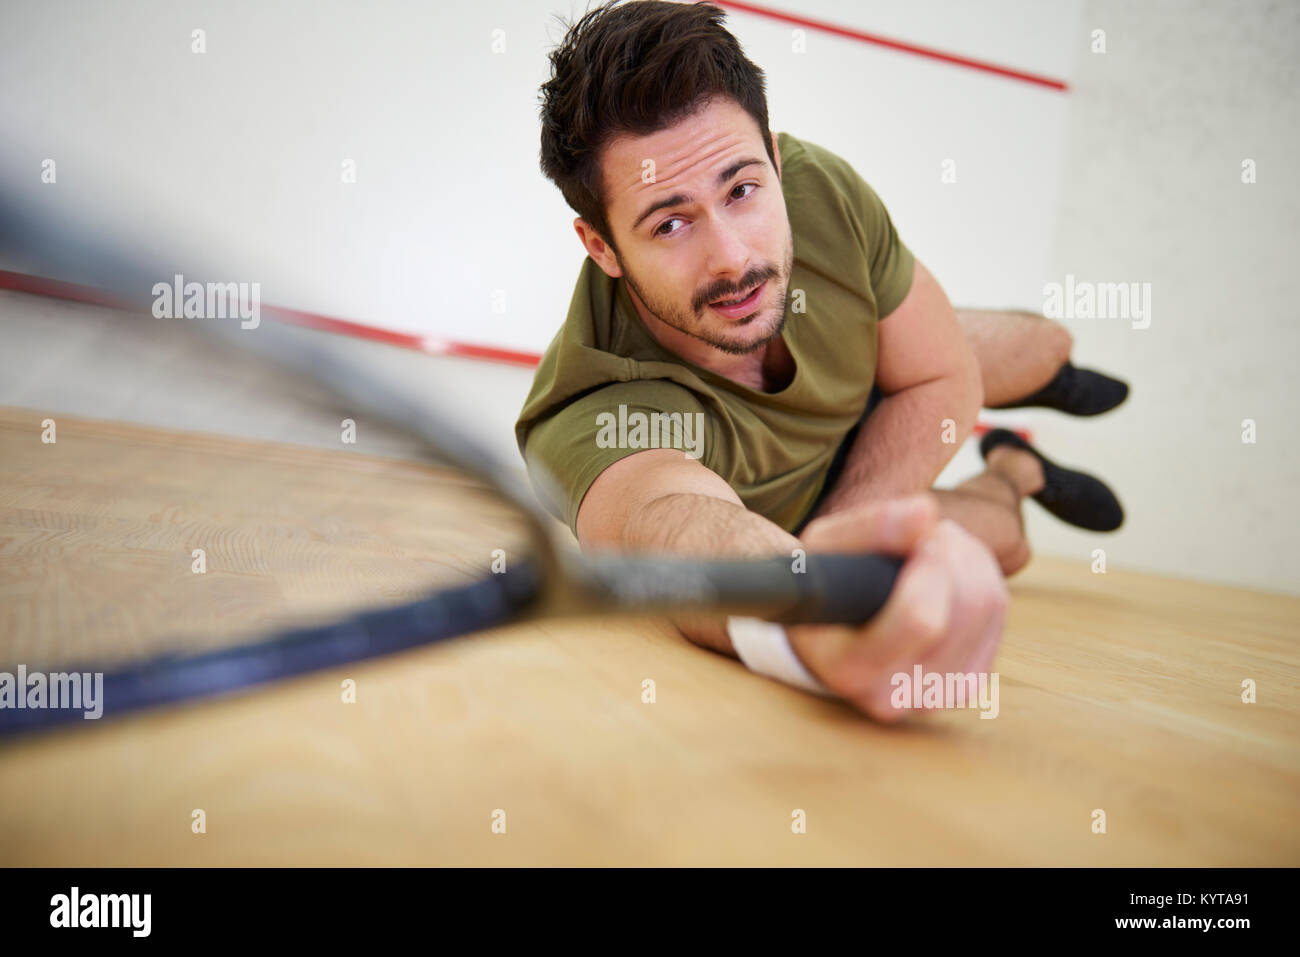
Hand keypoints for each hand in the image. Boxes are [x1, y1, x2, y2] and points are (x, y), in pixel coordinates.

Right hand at [789, 493, 1007, 721]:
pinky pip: (998, 614)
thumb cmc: (824, 589)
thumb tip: (925, 512)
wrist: (828, 634)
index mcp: (849, 669)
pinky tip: (949, 569)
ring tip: (932, 545)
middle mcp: (894, 695)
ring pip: (989, 606)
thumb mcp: (824, 548)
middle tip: (924, 533)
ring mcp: (935, 696)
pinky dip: (981, 576)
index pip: (921, 620)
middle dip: (951, 553)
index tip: (918, 537)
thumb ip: (869, 529)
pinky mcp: (965, 684)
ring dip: (968, 558)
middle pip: (966, 608)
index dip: (930, 564)